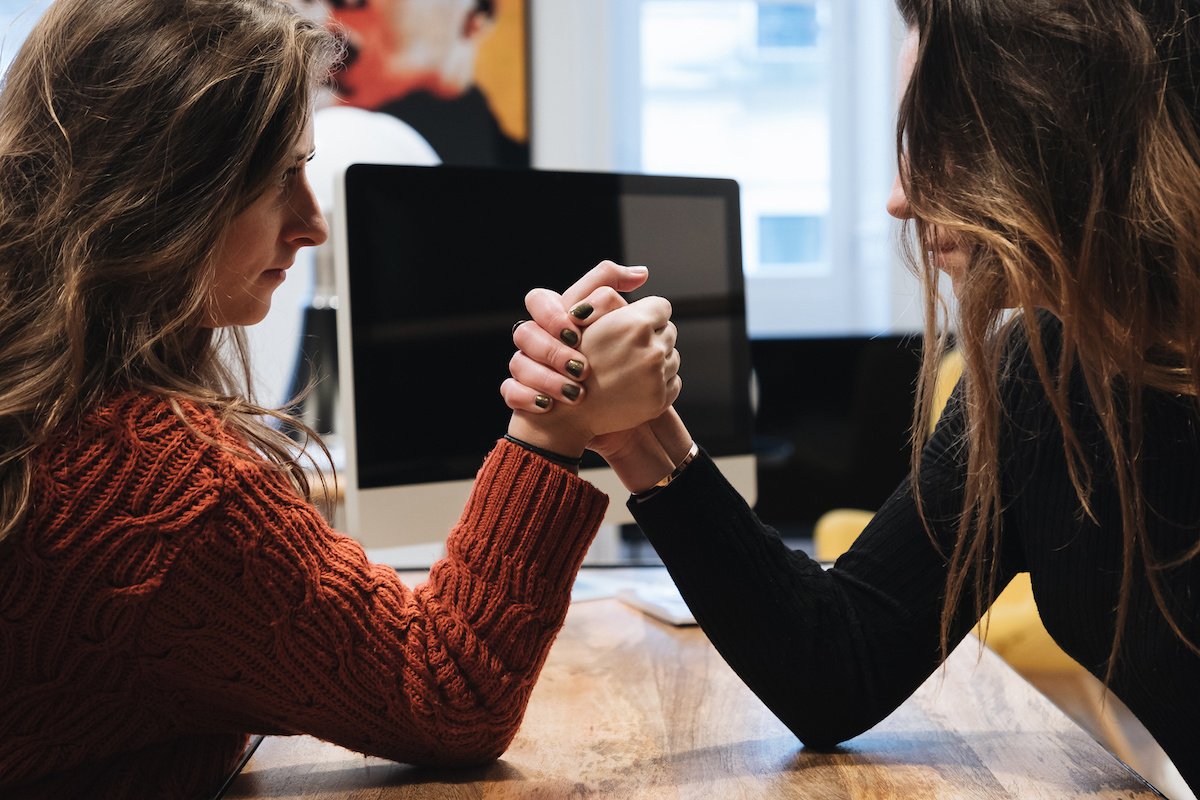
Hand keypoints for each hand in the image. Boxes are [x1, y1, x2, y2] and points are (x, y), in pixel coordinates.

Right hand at [501, 261, 643, 412]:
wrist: (592, 406)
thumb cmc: (605, 355)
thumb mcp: (613, 323)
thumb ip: (619, 297)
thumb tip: (641, 274)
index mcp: (551, 317)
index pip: (538, 300)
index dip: (554, 316)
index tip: (579, 332)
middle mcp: (534, 339)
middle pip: (524, 332)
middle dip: (553, 351)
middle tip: (582, 369)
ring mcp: (523, 366)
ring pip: (517, 364)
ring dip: (546, 378)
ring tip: (575, 393)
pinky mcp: (517, 392)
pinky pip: (509, 391)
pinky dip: (526, 397)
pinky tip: (548, 405)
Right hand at [506, 296, 681, 457]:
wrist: (564, 410)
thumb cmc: (565, 355)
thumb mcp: (577, 310)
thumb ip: (607, 285)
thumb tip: (643, 274)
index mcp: (635, 324)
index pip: (661, 306)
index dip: (644, 313)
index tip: (629, 324)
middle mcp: (652, 350)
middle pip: (669, 331)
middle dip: (651, 336)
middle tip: (626, 347)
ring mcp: (658, 378)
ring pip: (672, 357)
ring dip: (655, 359)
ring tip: (627, 367)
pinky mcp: (660, 400)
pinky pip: (673, 381)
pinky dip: (658, 382)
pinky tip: (633, 385)